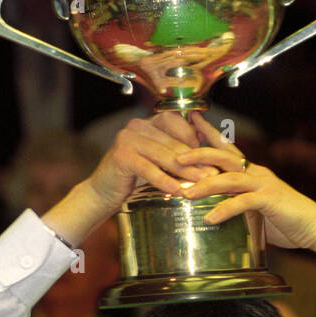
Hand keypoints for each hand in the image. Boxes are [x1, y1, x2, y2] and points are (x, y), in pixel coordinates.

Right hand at [84, 111, 212, 218]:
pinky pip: (148, 169)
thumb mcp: (158, 162)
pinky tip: (177, 191)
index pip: (176, 122)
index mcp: (148, 123)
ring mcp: (127, 139)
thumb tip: (208, 149)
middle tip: (213, 175)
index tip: (210, 156)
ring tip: (201, 184)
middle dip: (195, 161)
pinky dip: (164, 180)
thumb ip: (176, 152)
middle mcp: (137, 126)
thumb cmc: (133, 179)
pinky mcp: (121, 156)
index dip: (194, 138)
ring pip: (163, 156)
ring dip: (185, 171)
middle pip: (173, 143)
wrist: (102, 193)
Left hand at [176, 113, 315, 251]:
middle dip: (198, 154)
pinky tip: (209, 219)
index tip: (190, 120)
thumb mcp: (256, 211)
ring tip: (184, 193)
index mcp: (253, 172)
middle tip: (176, 158)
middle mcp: (256, 172)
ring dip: (204, 185)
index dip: (209, 134)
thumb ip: (237, 206)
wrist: (315, 228)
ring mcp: (263, 184)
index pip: (227, 149)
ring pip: (228, 178)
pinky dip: (224, 210)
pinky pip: (242, 202)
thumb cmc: (286, 221)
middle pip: (223, 156)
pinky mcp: (269, 199)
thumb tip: (211, 213)